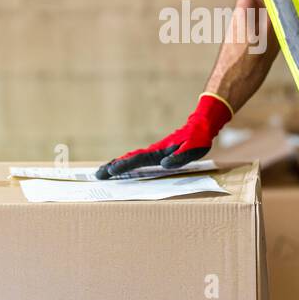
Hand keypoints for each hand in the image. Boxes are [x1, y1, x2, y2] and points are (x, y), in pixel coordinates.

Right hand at [94, 93, 233, 178]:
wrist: (201, 124)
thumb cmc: (198, 137)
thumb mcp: (194, 147)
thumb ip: (180, 156)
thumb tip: (164, 164)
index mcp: (160, 151)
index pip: (138, 159)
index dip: (124, 165)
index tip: (110, 169)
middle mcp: (154, 151)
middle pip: (129, 159)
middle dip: (113, 166)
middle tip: (97, 174)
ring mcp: (154, 152)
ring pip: (132, 159)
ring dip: (116, 165)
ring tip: (103, 172)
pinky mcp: (157, 154)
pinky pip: (138, 160)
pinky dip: (126, 164)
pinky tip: (120, 169)